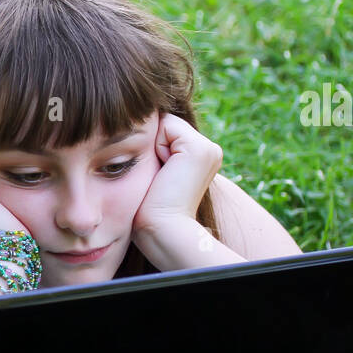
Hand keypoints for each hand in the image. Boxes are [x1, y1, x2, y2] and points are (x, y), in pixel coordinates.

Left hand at [132, 112, 222, 237]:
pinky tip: (164, 172)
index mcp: (200, 158)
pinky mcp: (200, 149)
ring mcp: (208, 149)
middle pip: (166, 125)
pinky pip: (166, 126)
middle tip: (160, 178)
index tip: (157, 178)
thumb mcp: (156, 174)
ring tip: (162, 176)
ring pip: (166, 124)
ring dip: (154, 147)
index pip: (166, 131)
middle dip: (153, 146)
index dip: (152, 148)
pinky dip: (157, 146)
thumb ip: (158, 150)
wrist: (162, 229)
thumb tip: (143, 127)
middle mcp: (210, 151)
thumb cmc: (150, 210)